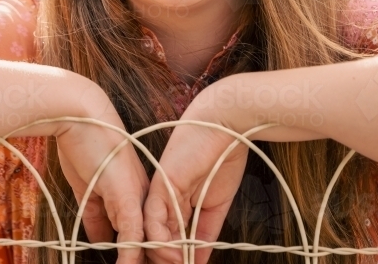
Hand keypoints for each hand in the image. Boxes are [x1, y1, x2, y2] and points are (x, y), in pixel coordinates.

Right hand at [56, 112, 149, 263]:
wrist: (81, 118)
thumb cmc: (83, 147)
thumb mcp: (88, 190)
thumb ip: (98, 217)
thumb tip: (101, 242)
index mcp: (137, 197)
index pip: (143, 236)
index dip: (142, 257)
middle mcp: (143, 199)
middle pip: (151, 242)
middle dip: (152, 261)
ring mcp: (138, 199)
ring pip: (148, 243)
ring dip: (146, 262)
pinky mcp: (128, 198)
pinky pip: (133, 235)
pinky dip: (130, 256)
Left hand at [142, 110, 248, 263]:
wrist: (227, 127)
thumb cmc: (224, 159)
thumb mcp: (216, 206)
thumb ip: (204, 234)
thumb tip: (196, 261)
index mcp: (175, 204)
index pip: (168, 241)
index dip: (173, 260)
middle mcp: (163, 200)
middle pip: (155, 241)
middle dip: (162, 261)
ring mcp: (159, 193)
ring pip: (150, 234)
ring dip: (161, 257)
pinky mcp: (160, 185)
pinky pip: (153, 218)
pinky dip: (161, 240)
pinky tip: (174, 255)